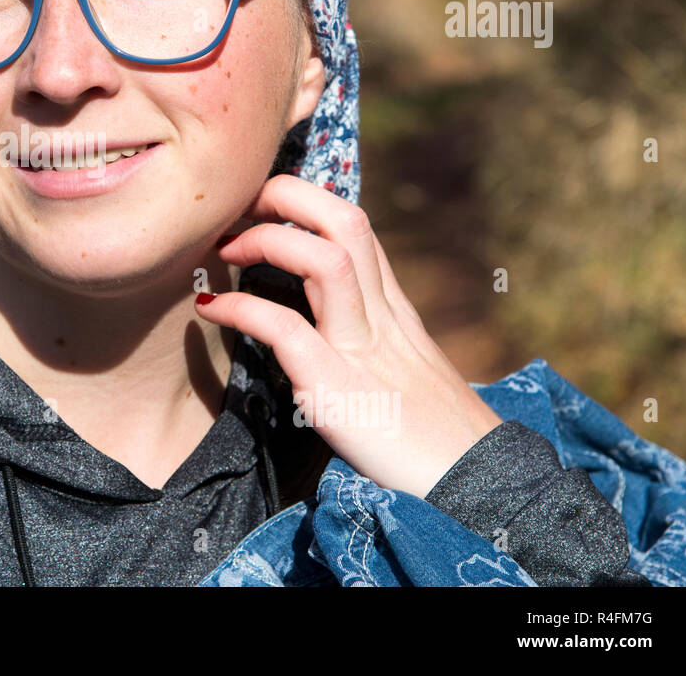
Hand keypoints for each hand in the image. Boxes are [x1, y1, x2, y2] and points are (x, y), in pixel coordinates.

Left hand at [194, 175, 503, 498]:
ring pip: (324, 257)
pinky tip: (210, 308)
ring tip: (223, 248)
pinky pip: (286, 328)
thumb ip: (371, 337)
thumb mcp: (405, 370)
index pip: (354, 226)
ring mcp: (361, 347)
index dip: (305, 202)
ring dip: (265, 239)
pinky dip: (241, 309)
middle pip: (344, 219)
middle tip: (237, 208)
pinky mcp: (337, 388)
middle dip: (285, 196)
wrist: (474, 489)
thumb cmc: (436, 438)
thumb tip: (324, 322)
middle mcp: (382, 315)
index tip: (261, 209)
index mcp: (394, 309)